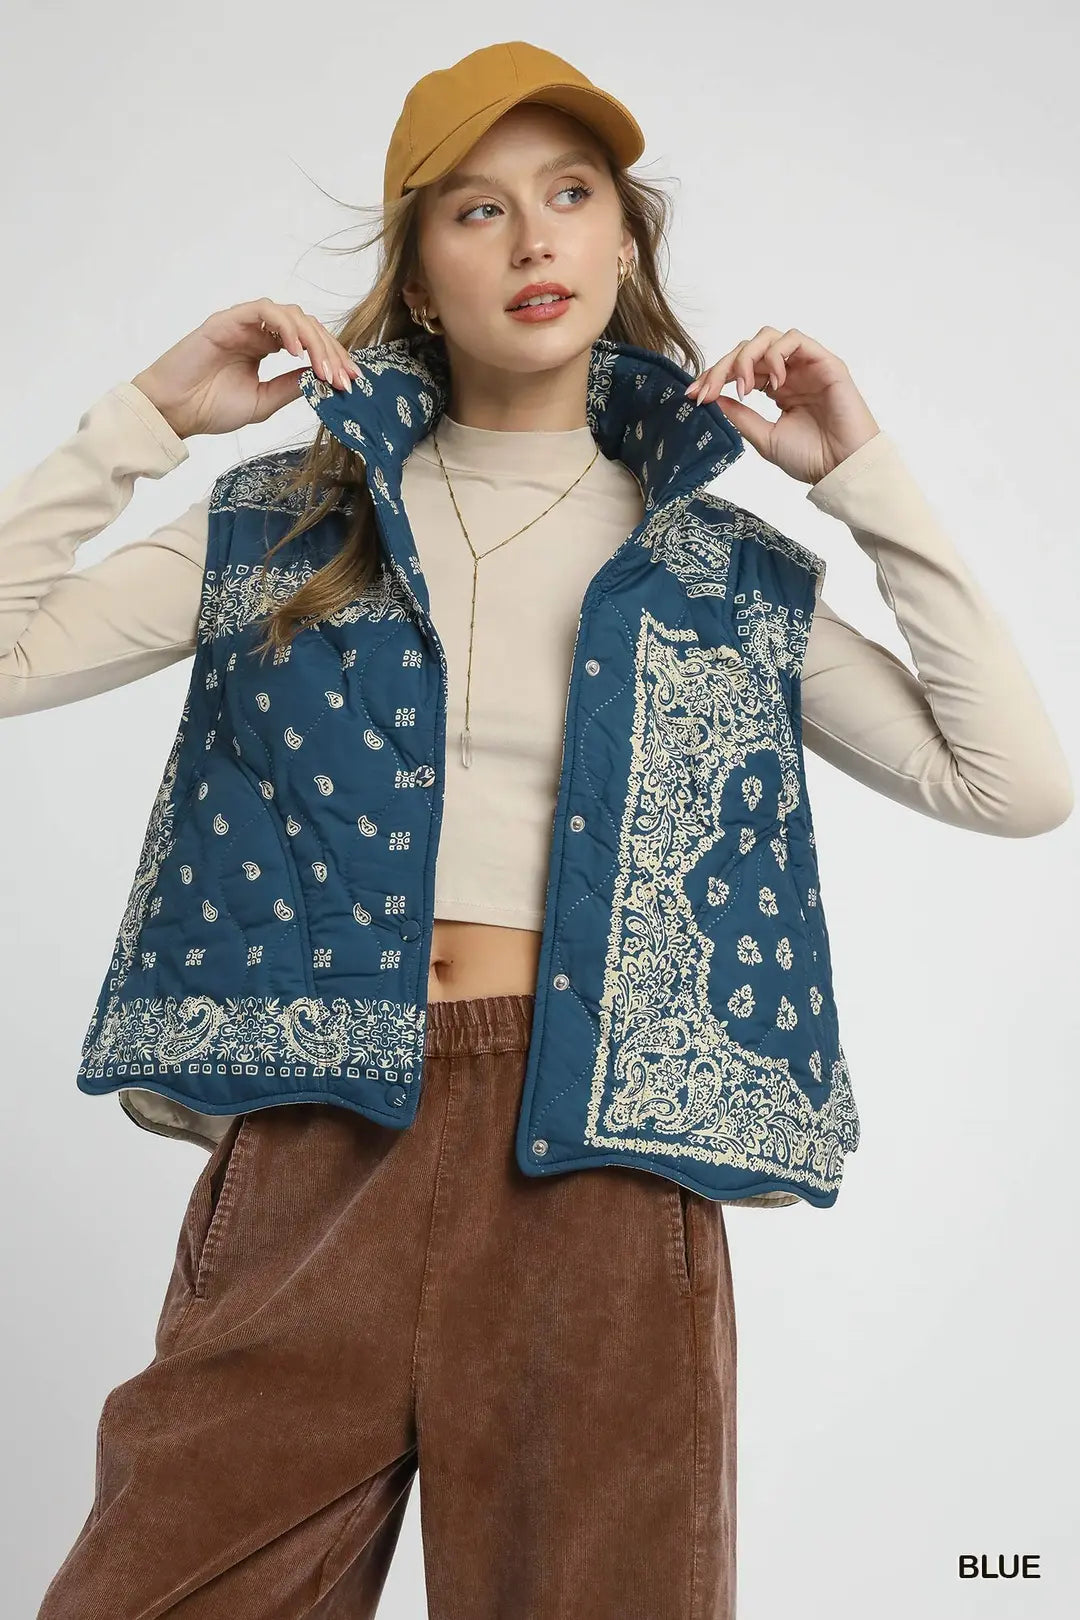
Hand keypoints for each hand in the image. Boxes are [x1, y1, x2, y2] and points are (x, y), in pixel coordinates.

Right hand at [129, 299, 362, 439]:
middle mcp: (258, 332)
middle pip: (307, 327)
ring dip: (314, 340)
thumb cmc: (210, 407)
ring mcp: (244, 323)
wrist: (173, 411)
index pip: (309, 344)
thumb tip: (323, 378)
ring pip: (292, 315)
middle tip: (344, 378)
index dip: (333, 359)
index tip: (352, 382)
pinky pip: (265, 312)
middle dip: (331, 351)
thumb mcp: (264, 401)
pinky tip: (298, 353)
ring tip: (325, 368)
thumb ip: (291, 386)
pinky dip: (286, 328)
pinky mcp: (228, 320)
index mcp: (266, 348)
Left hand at [684, 326, 881, 484]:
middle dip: (722, 367)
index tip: (693, 395)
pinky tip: (774, 383)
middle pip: (748, 349)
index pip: (739, 369)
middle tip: (709, 390)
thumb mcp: (763, 437)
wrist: (841, 468)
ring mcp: (806, 366)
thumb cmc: (810, 458)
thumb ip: (739, 415)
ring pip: (768, 338)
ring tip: (746, 388)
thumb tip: (712, 398)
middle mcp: (789, 373)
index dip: (714, 377)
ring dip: (748, 358)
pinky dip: (776, 355)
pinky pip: (794, 340)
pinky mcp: (824, 362)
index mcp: (775, 389)